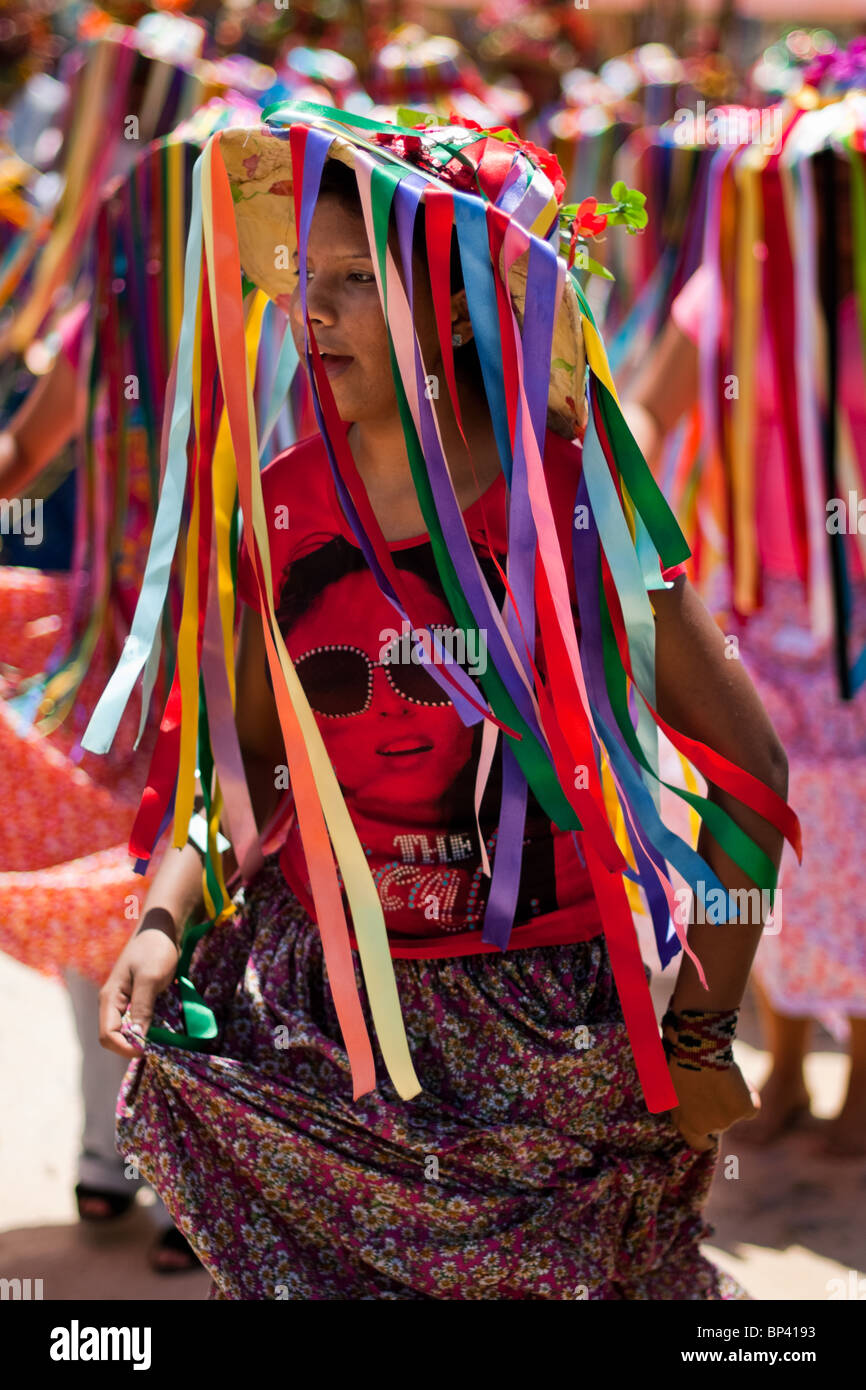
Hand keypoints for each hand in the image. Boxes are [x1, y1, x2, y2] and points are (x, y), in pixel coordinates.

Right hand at [99, 909, 179, 1057]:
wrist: (161, 928)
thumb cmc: (155, 949)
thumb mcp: (150, 978)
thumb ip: (142, 1008)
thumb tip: (138, 1039)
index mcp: (110, 998)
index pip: (108, 1035)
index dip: (125, 1048)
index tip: (147, 1050)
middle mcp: (113, 1003)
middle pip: (115, 1037)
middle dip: (133, 1046)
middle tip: (157, 1047)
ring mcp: (124, 1001)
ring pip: (127, 1031)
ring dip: (142, 1039)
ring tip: (162, 1040)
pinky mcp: (136, 999)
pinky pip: (138, 1022)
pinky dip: (148, 1029)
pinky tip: (163, 1029)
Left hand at [667, 1058, 759, 1152]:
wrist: (695, 1053)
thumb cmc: (677, 1065)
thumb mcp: (668, 1090)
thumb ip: (678, 1104)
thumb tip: (684, 1105)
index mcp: (685, 1124)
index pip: (698, 1143)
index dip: (706, 1140)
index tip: (710, 1138)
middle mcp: (706, 1127)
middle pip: (718, 1124)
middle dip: (716, 1110)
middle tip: (713, 1087)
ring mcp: (726, 1120)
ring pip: (734, 1114)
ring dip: (731, 1100)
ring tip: (722, 1077)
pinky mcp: (742, 1110)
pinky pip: (752, 1108)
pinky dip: (750, 1096)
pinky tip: (744, 1083)